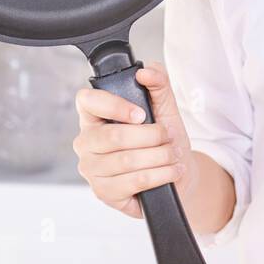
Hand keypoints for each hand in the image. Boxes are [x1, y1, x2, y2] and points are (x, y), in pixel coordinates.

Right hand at [73, 61, 197, 219]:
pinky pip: (133, 181)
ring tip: (173, 155)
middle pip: (113, 136)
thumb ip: (159, 84)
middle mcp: (86, 143)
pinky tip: (170, 171)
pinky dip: (160, 174)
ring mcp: (92, 170)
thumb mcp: (166, 108)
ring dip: (160, 156)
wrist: (176, 172)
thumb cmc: (165, 139)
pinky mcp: (104, 193)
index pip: (86, 101)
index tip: (141, 114)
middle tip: (167, 137)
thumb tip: (146, 71)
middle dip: (151, 136)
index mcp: (95, 117)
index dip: (114, 105)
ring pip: (126, 160)